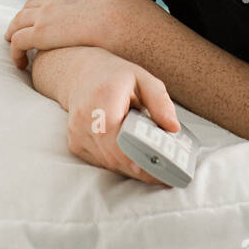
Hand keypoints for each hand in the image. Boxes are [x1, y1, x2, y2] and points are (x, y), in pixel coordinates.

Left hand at [5, 0, 139, 69]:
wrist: (120, 20)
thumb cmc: (128, 16)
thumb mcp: (121, 1)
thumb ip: (116, 8)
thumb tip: (128, 20)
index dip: (47, 6)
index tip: (46, 16)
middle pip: (32, 5)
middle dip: (27, 17)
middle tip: (24, 31)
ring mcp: (46, 13)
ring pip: (20, 21)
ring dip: (16, 32)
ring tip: (17, 46)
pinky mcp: (40, 33)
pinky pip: (18, 41)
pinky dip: (15, 51)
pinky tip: (20, 63)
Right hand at [66, 49, 179, 184]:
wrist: (82, 75)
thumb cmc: (116, 77)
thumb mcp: (143, 79)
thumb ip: (160, 101)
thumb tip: (173, 127)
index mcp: (103, 96)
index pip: (111, 132)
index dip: (129, 153)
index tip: (152, 166)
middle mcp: (85, 116)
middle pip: (111, 153)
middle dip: (139, 167)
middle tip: (165, 173)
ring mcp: (76, 132)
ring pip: (107, 162)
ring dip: (130, 167)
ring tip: (153, 166)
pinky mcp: (75, 143)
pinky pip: (100, 161)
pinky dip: (118, 163)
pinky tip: (132, 158)